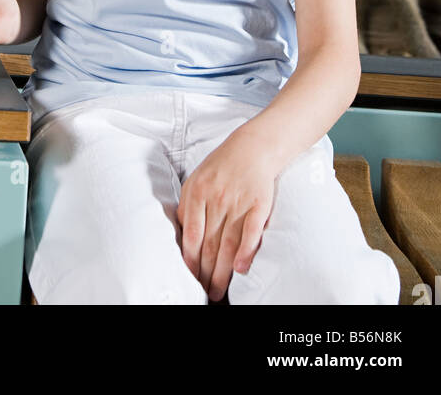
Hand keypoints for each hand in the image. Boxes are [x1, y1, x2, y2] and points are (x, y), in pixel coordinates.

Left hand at [176, 128, 275, 301]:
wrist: (253, 147)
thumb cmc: (222, 166)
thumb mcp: (196, 179)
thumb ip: (188, 206)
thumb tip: (182, 235)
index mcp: (197, 192)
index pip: (192, 235)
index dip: (190, 260)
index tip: (190, 278)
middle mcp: (217, 199)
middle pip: (210, 244)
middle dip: (205, 273)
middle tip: (204, 293)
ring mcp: (238, 202)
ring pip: (228, 243)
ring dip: (223, 272)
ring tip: (219, 292)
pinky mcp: (259, 204)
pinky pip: (251, 231)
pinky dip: (246, 251)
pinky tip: (240, 268)